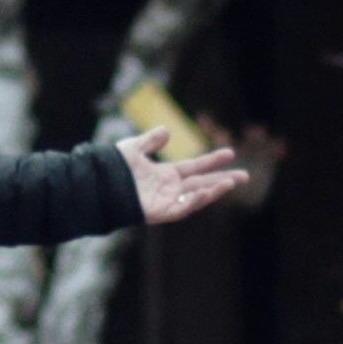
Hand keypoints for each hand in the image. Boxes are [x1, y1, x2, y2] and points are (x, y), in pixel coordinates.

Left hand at [120, 127, 248, 225]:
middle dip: (223, 180)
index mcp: (165, 175)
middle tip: (245, 176)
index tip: (230, 152)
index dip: (212, 161)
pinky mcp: (159, 212)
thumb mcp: (133, 148)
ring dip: (214, 190)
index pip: (195, 167)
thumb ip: (150, 140)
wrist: (97, 184)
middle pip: (202, 183)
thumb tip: (167, 131)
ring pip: (196, 197)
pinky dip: (195, 200)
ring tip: (231, 182)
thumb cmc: (112, 169)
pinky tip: (207, 191)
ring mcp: (166, 201)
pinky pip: (182, 208)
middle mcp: (169, 189)